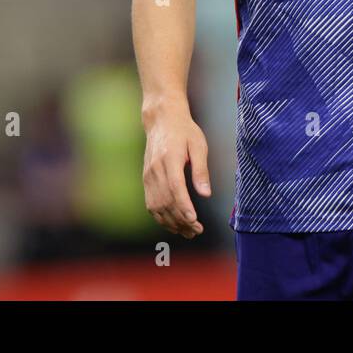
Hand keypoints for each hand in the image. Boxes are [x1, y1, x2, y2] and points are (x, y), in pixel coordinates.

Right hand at [142, 103, 211, 238]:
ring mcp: (148, 176)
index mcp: (169, 158)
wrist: (162, 120)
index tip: (194, 220)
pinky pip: (150, 204)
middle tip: (197, 231)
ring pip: (156, 206)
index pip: (175, 188)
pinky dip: (161, 218)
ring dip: (171, 223)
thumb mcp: (199, 145)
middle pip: (166, 201)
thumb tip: (205, 194)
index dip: (183, 206)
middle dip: (181, 220)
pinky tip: (174, 224)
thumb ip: (201, 170)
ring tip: (188, 232)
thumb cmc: (185, 131)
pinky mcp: (146, 179)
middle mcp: (155, 169)